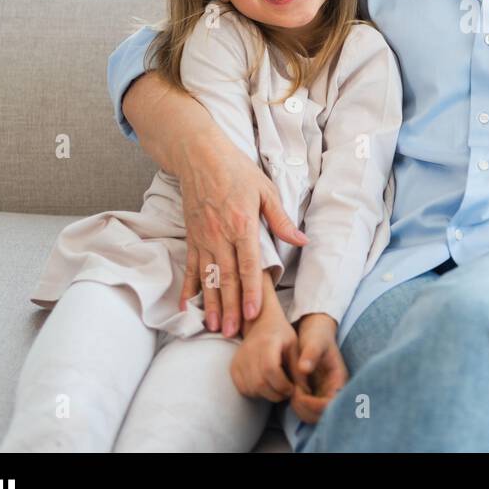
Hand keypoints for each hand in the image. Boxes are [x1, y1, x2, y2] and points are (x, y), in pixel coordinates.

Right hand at [176, 131, 306, 337]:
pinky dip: (187, 288)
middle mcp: (220, 235)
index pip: (249, 264)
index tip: (254, 312)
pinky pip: (190, 267)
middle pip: (227, 278)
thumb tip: (302, 240)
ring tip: (214, 326)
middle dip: (232, 307)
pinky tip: (186, 307)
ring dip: (211, 304)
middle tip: (233, 332)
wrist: (200, 156)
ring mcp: (203, 238)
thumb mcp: (265, 190)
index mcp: (242, 224)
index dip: (252, 290)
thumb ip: (281, 219)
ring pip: (208, 278)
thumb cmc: (237, 171)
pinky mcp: (191, 237)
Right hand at [230, 311, 297, 402]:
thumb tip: (306, 391)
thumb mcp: (294, 346)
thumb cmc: (282, 335)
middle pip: (260, 383)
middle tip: (287, 392)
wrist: (260, 324)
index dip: (282, 384)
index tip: (292, 388)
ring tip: (278, 388)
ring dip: (267, 394)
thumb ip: (299, 368)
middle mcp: (249, 351)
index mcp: (267, 342)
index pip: (271, 369)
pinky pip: (243, 389)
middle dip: (276, 393)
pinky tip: (266, 386)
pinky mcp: (233, 367)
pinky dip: (256, 393)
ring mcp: (239, 360)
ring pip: (252, 388)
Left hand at [287, 313, 348, 424]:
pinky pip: (307, 411)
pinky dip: (298, 408)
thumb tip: (303, 368)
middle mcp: (334, 391)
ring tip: (291, 394)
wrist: (314, 335)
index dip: (316, 404)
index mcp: (339, 380)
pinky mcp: (314, 396)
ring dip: (301, 410)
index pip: (333, 403)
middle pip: (324, 415)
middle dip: (306, 409)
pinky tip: (290, 394)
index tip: (299, 395)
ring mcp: (324, 395)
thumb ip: (311, 353)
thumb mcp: (315, 341)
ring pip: (314, 416)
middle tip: (293, 396)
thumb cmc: (317, 337)